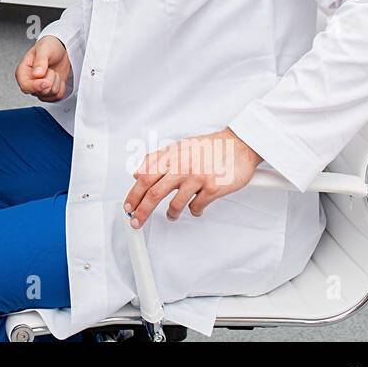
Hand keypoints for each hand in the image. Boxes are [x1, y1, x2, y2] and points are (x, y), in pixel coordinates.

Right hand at [16, 36, 71, 102]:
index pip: (25, 86)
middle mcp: (30, 82)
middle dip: (50, 80)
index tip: (46, 82)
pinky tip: (57, 78)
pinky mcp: (49, 92)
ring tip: (53, 71)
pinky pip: (57, 97)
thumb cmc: (49, 46)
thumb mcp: (44, 49)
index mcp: (23, 72)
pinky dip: (61, 88)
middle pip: (40, 92)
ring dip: (56, 82)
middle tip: (49, 68)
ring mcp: (40, 88)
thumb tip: (36, 74)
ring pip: (50, 95)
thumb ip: (40, 61)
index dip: (36, 86)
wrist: (61, 48)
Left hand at [123, 128, 261, 227]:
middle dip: (142, 211)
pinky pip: (196, 207)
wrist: (239, 145)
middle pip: (154, 193)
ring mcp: (198, 178)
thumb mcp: (179, 147)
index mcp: (172, 156)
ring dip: (171, 214)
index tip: (129, 206)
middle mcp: (182, 166)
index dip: (134, 194)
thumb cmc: (209, 147)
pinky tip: (195, 208)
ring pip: (175, 205)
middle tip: (136, 221)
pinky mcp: (213, 188)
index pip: (145, 176)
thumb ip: (157, 159)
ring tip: (171, 215)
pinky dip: (194, 211)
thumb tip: (137, 172)